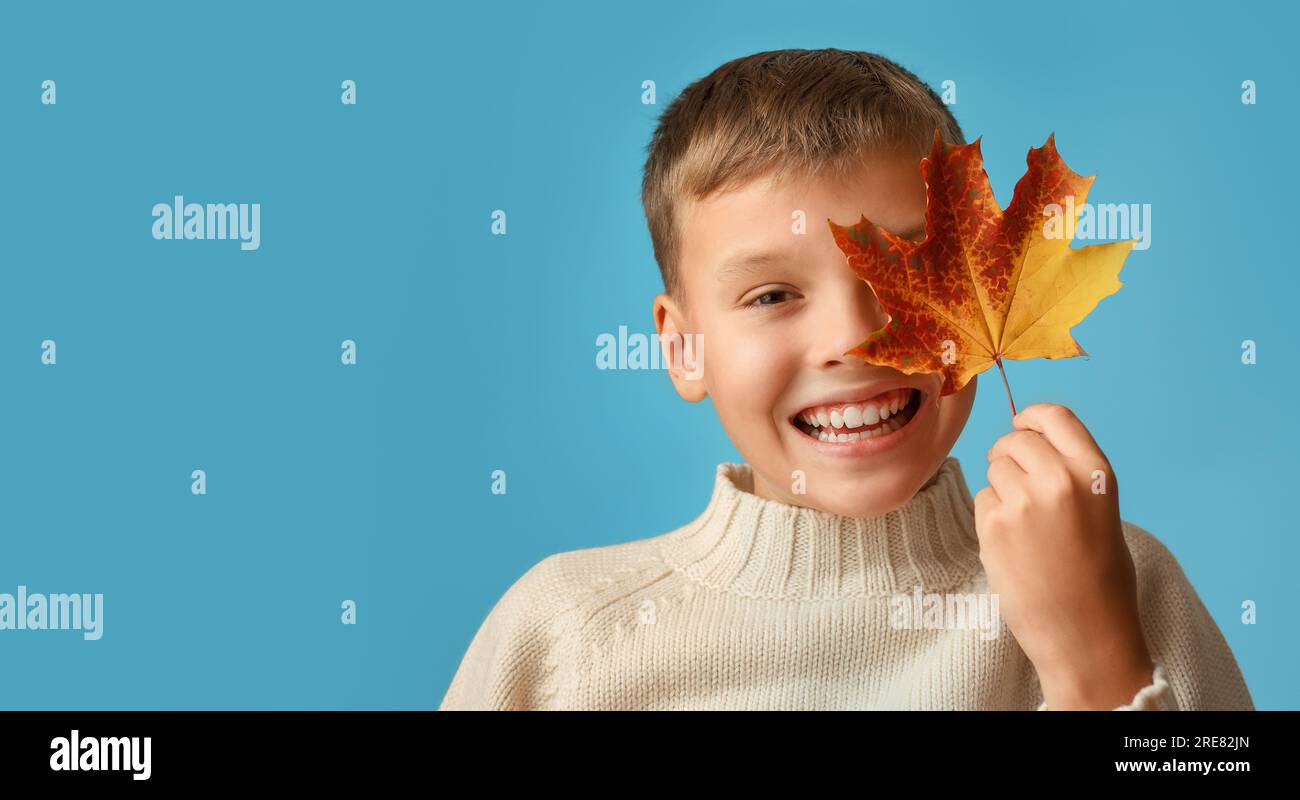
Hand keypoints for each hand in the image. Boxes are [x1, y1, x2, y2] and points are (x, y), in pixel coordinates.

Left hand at [974, 403, 1153, 709]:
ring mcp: (1023, 501)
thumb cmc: (1100, 580)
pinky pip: (982, 502)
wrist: (1087, 635)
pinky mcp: (994, 526)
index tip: (1021, 425)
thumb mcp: (1103, 512)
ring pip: (994, 471)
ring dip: (1000, 490)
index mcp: (1094, 472)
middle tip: (1016, 484)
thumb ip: (1071, 475)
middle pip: (1014, 440)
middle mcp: (1059, 479)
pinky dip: (990, 518)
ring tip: (1025, 528)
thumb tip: (1032, 445)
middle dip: (1008, 456)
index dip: (1031, 417)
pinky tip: (1014, 547)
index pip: (1054, 416)